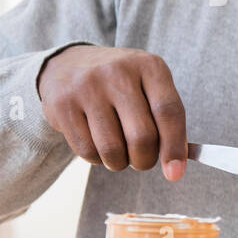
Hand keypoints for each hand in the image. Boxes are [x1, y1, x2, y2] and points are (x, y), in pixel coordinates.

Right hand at [37, 45, 187, 180]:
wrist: (70, 63)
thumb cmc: (123, 86)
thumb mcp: (150, 89)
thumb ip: (168, 122)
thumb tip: (175, 168)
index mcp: (150, 66)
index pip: (168, 112)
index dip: (174, 147)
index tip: (175, 173)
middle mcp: (118, 72)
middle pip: (142, 136)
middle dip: (145, 160)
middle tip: (142, 160)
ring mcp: (87, 86)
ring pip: (112, 149)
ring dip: (120, 163)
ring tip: (119, 153)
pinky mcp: (62, 103)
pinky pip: (87, 150)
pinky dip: (97, 158)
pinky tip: (97, 145)